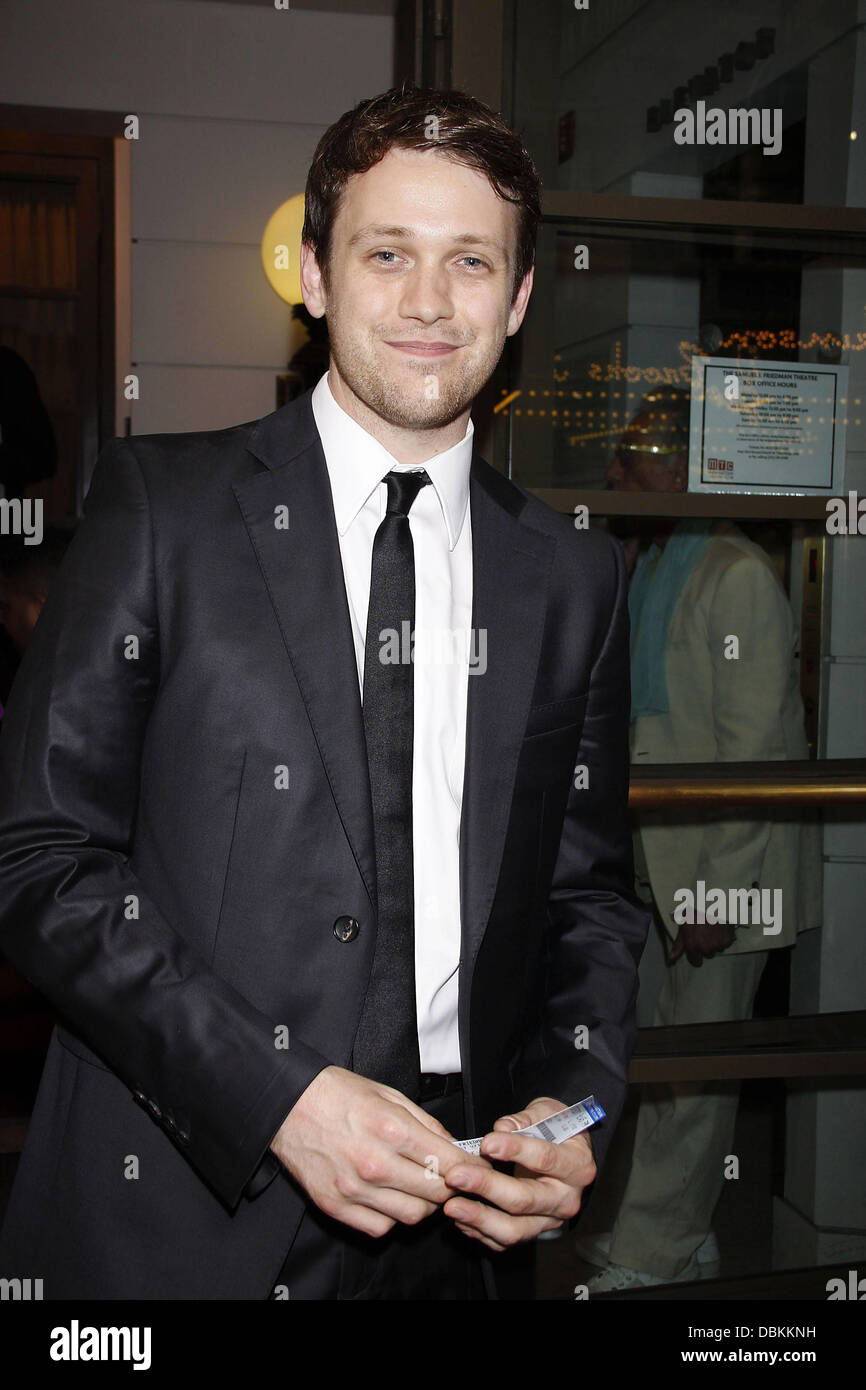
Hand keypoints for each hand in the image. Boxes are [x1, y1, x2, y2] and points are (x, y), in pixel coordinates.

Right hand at [269, 1065, 491, 1237]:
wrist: (288, 1105)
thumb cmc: (338, 1094)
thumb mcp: (389, 1094)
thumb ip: (426, 1123)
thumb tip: (454, 1147)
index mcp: (391, 1128)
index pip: (448, 1162)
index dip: (471, 1168)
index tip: (477, 1169)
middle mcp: (374, 1163)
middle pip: (435, 1194)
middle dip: (451, 1188)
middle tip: (449, 1178)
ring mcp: (354, 1189)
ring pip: (412, 1216)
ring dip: (424, 1205)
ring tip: (418, 1187)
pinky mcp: (335, 1206)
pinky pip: (380, 1228)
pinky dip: (392, 1218)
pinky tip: (390, 1198)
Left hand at [442, 1096, 596, 1251]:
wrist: (567, 1155)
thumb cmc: (557, 1130)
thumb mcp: (548, 1112)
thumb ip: (526, 1119)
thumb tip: (502, 1127)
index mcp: (576, 1166)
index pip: (544, 1159)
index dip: (514, 1150)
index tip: (486, 1143)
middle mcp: (566, 1199)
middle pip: (524, 1199)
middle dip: (486, 1187)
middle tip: (456, 1176)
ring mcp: (549, 1220)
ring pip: (514, 1229)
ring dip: (479, 1218)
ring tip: (452, 1205)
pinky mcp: (532, 1233)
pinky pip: (503, 1240)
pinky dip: (479, 1231)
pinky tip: (460, 1217)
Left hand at [669, 918, 734, 965]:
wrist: (711, 901)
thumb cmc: (694, 912)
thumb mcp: (682, 927)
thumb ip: (678, 945)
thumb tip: (671, 959)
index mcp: (692, 946)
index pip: (696, 962)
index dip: (696, 955)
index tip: (697, 947)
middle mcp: (705, 948)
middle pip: (708, 954)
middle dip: (706, 946)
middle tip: (705, 932)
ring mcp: (717, 945)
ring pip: (717, 949)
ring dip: (716, 942)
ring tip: (713, 929)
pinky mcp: (728, 940)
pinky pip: (726, 944)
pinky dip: (724, 938)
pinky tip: (720, 928)